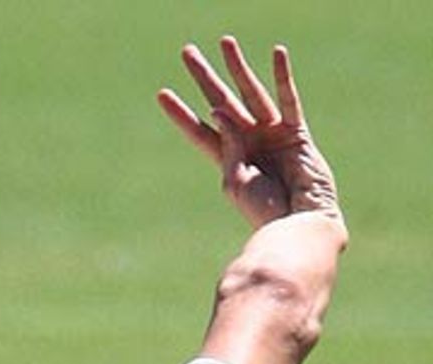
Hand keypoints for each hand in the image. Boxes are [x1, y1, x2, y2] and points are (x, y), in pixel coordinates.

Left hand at [158, 37, 341, 229]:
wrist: (298, 225)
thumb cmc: (264, 212)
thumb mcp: (237, 181)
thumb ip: (227, 146)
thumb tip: (219, 110)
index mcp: (229, 161)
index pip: (199, 131)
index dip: (181, 114)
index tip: (162, 94)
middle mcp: (249, 142)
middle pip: (221, 102)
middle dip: (204, 77)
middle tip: (187, 52)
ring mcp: (272, 135)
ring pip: (250, 92)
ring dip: (238, 67)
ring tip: (225, 42)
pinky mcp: (296, 133)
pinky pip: (288, 99)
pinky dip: (282, 77)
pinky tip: (277, 53)